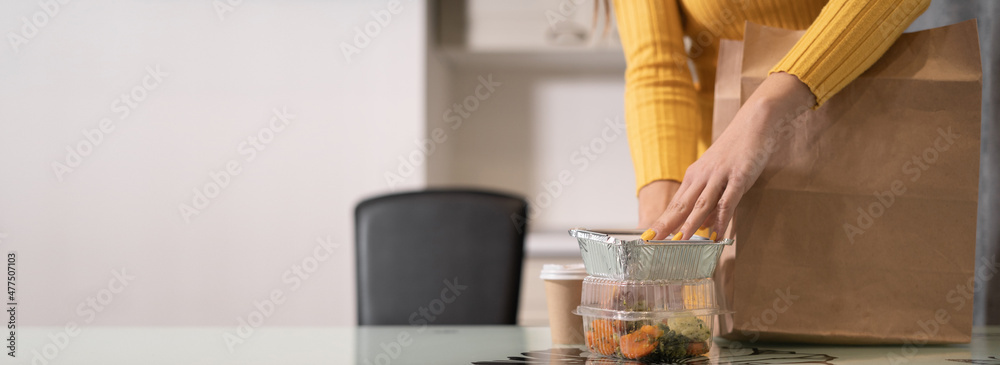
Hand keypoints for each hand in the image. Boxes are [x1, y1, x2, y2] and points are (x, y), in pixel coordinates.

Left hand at [643, 72, 814, 240]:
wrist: (753, 121)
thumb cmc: (736, 149)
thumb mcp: (718, 174)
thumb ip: (710, 200)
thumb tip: (704, 225)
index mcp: (695, 175)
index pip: (675, 203)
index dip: (662, 220)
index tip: (648, 235)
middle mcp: (702, 176)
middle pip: (681, 205)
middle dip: (666, 223)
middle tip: (653, 240)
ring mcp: (720, 176)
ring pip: (701, 204)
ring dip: (690, 223)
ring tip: (680, 240)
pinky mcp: (739, 176)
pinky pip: (728, 201)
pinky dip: (721, 219)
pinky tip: (717, 233)